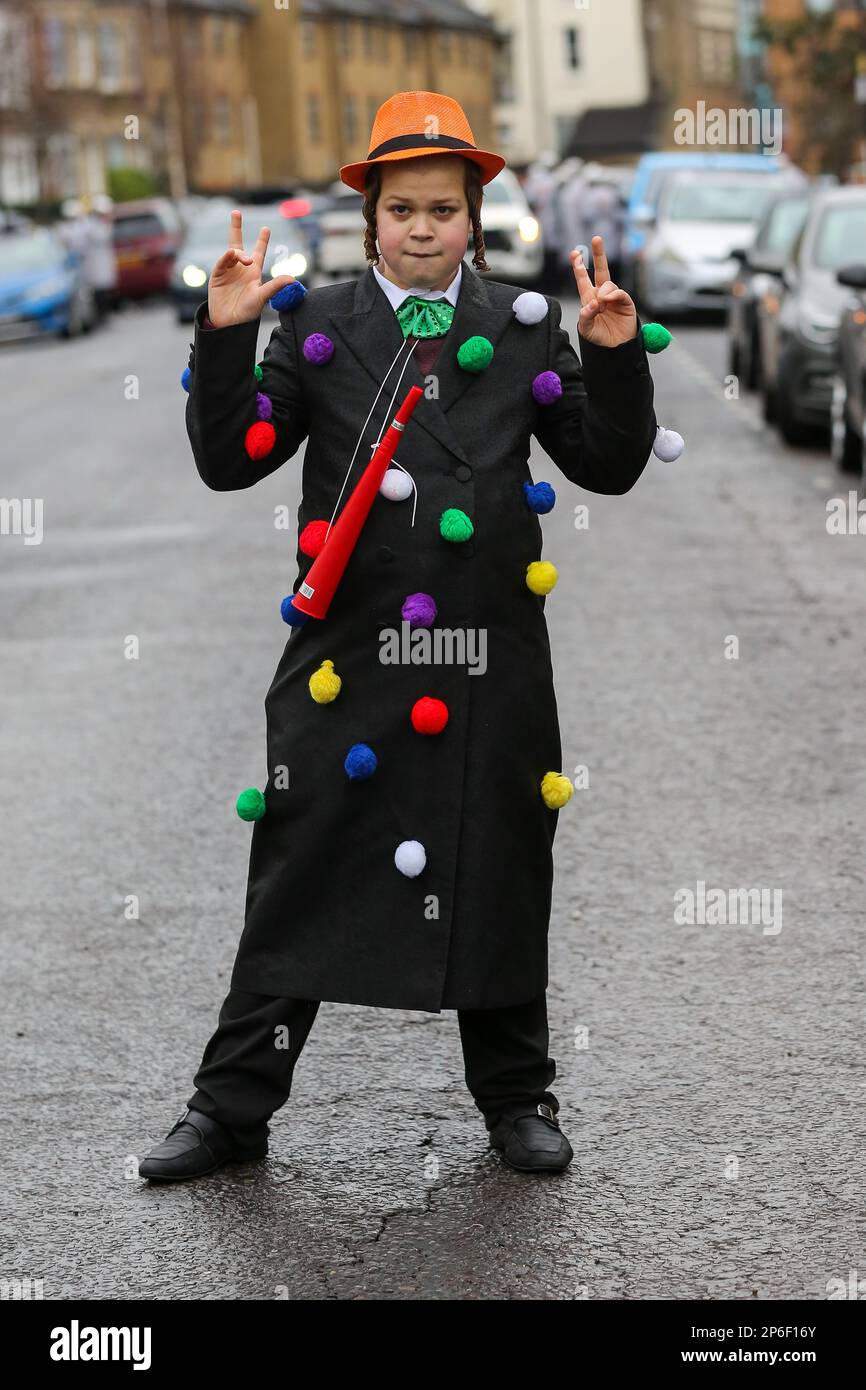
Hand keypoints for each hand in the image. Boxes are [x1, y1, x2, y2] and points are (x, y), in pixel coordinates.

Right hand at [207, 209, 296, 326]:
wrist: (229, 323)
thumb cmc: (247, 312)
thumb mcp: (262, 297)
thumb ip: (275, 286)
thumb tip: (292, 278)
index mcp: (253, 272)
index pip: (258, 252)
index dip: (262, 240)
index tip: (266, 228)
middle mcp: (240, 269)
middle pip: (237, 244)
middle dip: (236, 228)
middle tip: (236, 212)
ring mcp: (227, 271)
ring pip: (231, 253)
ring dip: (238, 253)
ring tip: (244, 260)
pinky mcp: (217, 276)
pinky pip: (222, 262)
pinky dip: (226, 257)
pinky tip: (231, 255)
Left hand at [570, 235, 636, 347]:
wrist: (615, 347)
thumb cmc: (598, 338)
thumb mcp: (585, 328)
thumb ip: (585, 316)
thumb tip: (594, 302)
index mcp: (589, 298)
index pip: (583, 279)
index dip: (578, 267)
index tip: (574, 253)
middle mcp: (602, 294)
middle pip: (601, 270)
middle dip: (599, 254)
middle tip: (596, 238)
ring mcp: (614, 297)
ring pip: (608, 284)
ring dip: (602, 293)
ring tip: (601, 307)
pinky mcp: (625, 302)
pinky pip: (619, 292)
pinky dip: (612, 295)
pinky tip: (607, 301)